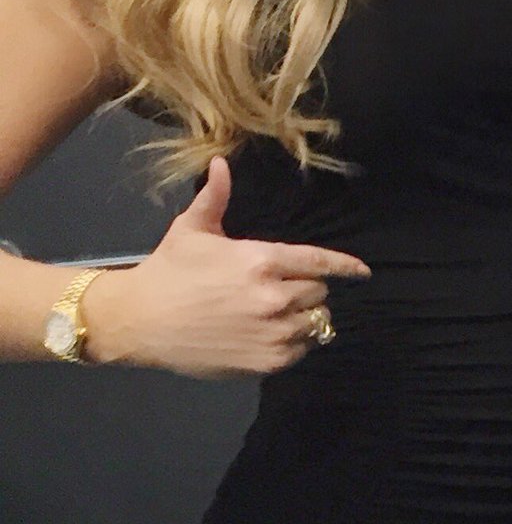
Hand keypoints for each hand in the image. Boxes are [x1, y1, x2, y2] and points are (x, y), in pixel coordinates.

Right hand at [85, 156, 370, 377]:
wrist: (137, 321)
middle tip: (284, 288)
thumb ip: (216, 196)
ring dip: (305, 317)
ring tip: (282, 313)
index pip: (319, 262)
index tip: (363, 272)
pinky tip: (275, 335)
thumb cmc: (167, 271)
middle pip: (318, 292)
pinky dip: (295, 343)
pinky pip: (300, 351)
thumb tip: (221, 161)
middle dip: (308, 288)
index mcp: (261, 260)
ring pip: (314, 323)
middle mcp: (273, 296)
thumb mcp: (192, 229)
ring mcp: (271, 332)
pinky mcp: (264, 361)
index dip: (345, 267)